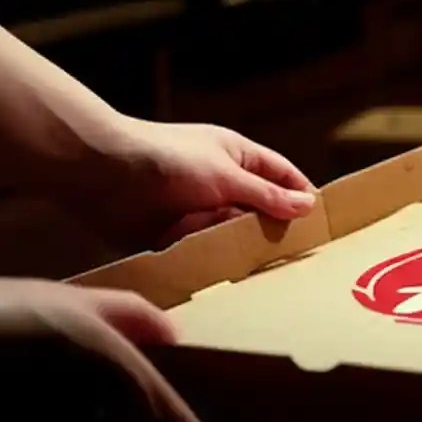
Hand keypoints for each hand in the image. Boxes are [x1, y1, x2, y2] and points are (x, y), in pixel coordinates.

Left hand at [67, 117, 317, 249]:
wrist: (100, 173)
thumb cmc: (166, 160)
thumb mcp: (225, 176)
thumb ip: (266, 196)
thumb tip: (308, 206)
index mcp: (238, 158)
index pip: (284, 178)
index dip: (302, 198)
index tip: (322, 226)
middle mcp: (222, 184)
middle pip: (260, 213)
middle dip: (269, 232)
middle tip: (290, 259)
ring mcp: (198, 211)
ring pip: (232, 237)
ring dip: (233, 246)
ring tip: (246, 262)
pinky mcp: (176, 236)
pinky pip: (203, 252)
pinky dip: (205, 257)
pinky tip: (209, 264)